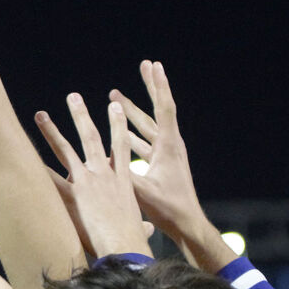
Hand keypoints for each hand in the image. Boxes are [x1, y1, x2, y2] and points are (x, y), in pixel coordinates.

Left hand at [34, 94, 152, 259]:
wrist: (126, 245)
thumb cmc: (133, 240)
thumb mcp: (139, 227)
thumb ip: (141, 225)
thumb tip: (147, 231)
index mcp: (121, 179)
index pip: (119, 146)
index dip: (117, 125)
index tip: (114, 107)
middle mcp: (103, 174)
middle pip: (90, 138)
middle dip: (81, 116)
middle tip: (72, 97)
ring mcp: (87, 182)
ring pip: (66, 150)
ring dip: (52, 131)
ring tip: (40, 114)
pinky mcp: (73, 195)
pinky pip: (50, 177)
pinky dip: (37, 167)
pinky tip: (23, 155)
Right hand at [109, 60, 207, 244]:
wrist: (186, 223)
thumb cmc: (168, 208)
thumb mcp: (143, 191)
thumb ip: (124, 174)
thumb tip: (102, 161)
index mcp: (168, 146)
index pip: (164, 108)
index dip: (157, 86)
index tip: (153, 66)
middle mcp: (169, 145)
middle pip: (157, 109)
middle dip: (149, 87)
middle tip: (145, 65)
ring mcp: (165, 154)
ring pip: (147, 125)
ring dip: (132, 110)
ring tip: (115, 94)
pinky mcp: (161, 164)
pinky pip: (144, 141)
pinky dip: (131, 132)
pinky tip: (120, 129)